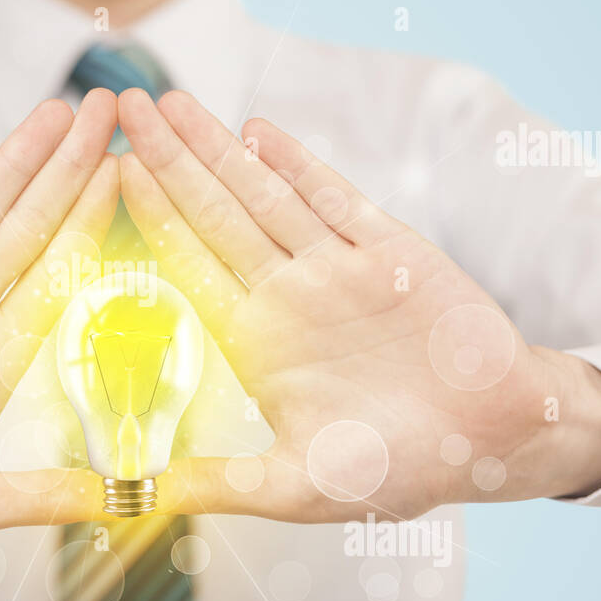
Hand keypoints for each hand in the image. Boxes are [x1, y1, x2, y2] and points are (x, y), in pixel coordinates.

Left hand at [117, 89, 600, 521]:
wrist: (495, 438)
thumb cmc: (399, 468)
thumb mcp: (299, 487)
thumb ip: (222, 484)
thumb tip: (138, 497)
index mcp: (257, 342)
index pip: (189, 265)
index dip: (149, 217)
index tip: (105, 174)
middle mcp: (287, 295)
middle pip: (214, 214)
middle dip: (168, 160)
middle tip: (123, 106)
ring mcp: (335, 268)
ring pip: (264, 196)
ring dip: (217, 149)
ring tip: (170, 104)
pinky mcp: (390, 252)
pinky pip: (336, 200)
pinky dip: (298, 166)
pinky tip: (257, 132)